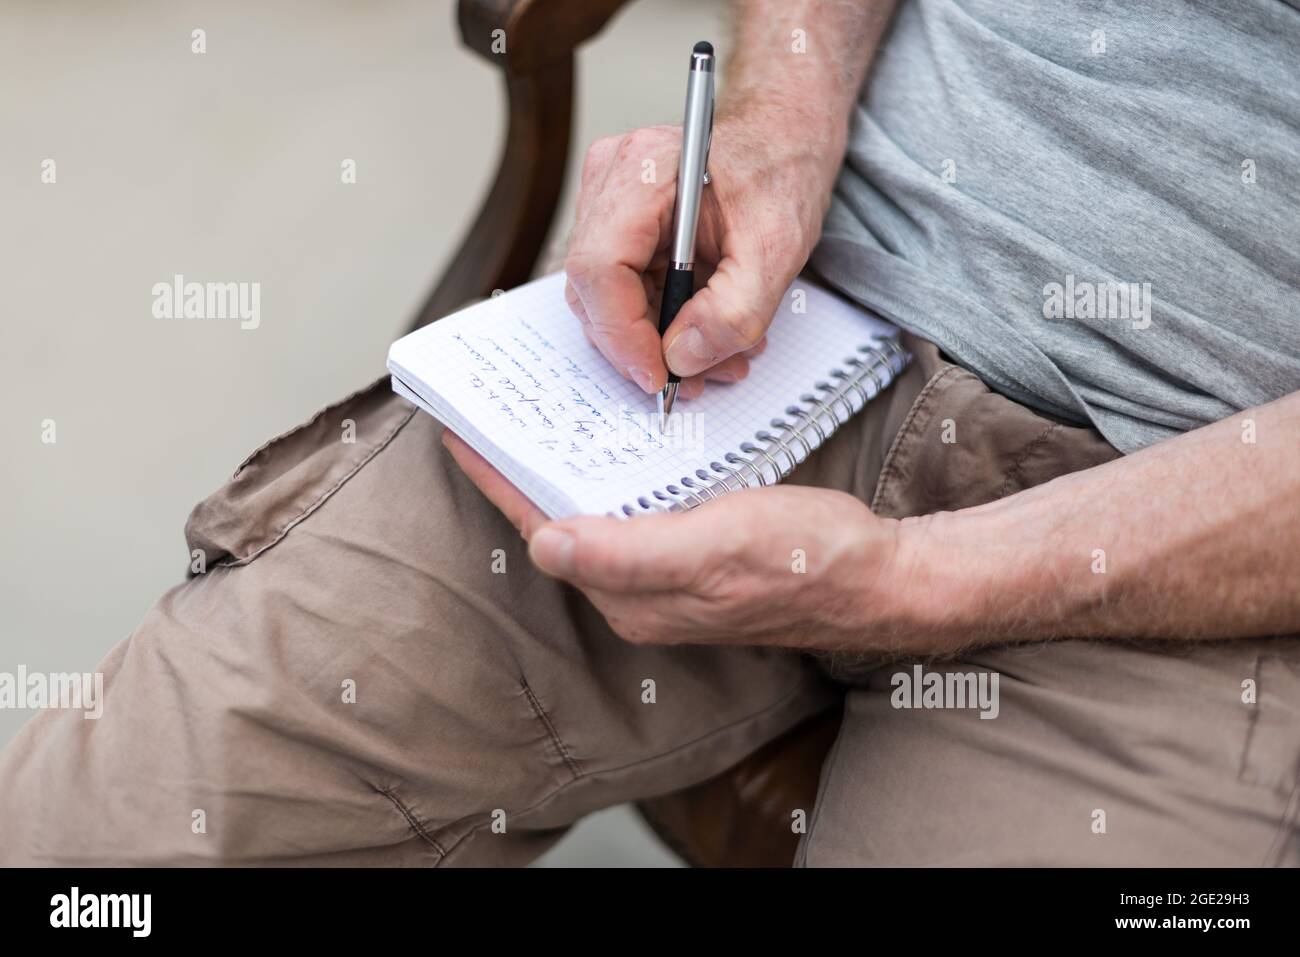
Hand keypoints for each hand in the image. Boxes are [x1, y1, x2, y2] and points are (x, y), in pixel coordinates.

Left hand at [443, 430, 903, 650]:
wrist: (878, 576)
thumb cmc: (806, 560)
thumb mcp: (716, 546)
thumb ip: (628, 552)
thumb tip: (548, 543)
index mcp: (633, 595)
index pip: (544, 532)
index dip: (499, 483)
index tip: (458, 435)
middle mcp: (639, 592)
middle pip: (560, 526)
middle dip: (521, 474)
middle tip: (492, 416)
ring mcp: (666, 576)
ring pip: (592, 518)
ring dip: (560, 472)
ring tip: (533, 421)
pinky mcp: (692, 556)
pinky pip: (629, 512)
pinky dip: (606, 475)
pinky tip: (608, 444)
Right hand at [563, 108, 842, 399]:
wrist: (784, 138)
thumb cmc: (780, 171)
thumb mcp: (776, 249)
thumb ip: (733, 312)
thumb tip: (681, 359)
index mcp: (642, 171)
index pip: (599, 270)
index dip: (622, 335)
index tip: (659, 376)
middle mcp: (609, 182)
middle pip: (595, 292)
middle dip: (645, 347)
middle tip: (698, 379)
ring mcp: (606, 204)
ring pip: (607, 300)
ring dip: (659, 342)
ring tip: (721, 359)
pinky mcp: (617, 227)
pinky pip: (624, 292)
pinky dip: (664, 322)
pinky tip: (708, 335)